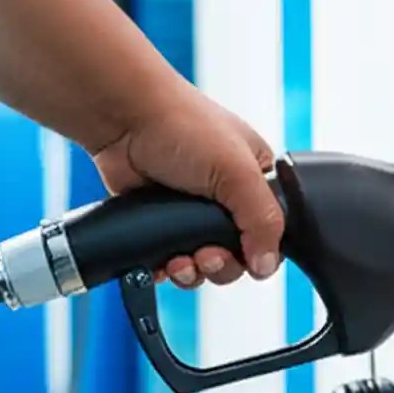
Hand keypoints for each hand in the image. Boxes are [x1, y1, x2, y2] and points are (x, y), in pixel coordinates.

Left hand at [91, 85, 283, 289]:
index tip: (239, 255)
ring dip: (193, 272)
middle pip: (235, 256)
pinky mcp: (160, 223)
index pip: (269, 232)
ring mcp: (190, 213)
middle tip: (206, 256)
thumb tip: (265, 265)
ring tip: (181, 262)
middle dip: (220, 265)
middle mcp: (225, 198)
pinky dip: (166, 270)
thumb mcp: (238, 171)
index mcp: (255, 180)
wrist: (124, 120)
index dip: (256, 252)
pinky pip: (169, 261)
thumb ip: (262, 220)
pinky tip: (162, 264)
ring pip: (201, 264)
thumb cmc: (182, 125)